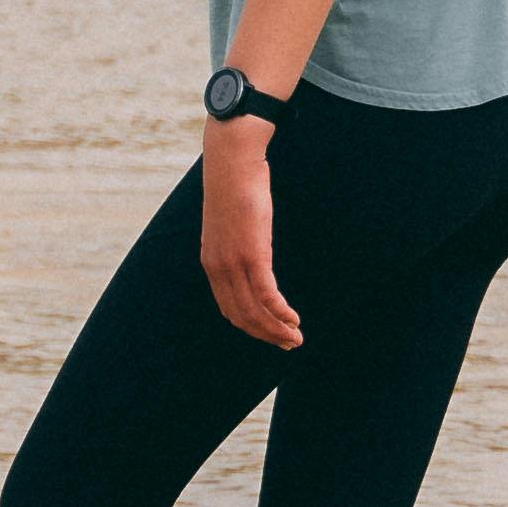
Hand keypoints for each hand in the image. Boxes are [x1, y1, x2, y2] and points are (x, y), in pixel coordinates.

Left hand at [201, 122, 299, 348]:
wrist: (232, 163)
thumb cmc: (235, 187)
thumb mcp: (231, 222)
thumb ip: (236, 242)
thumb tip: (250, 249)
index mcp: (212, 263)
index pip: (229, 308)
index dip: (251, 326)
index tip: (270, 333)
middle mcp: (218, 268)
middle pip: (242, 316)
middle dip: (266, 334)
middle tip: (289, 343)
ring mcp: (233, 263)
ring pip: (255, 311)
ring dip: (277, 329)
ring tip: (296, 338)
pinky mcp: (252, 254)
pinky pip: (267, 295)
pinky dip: (281, 313)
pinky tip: (294, 320)